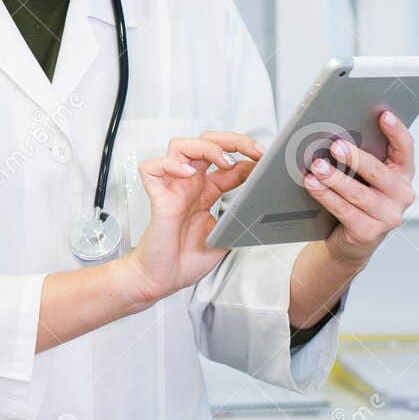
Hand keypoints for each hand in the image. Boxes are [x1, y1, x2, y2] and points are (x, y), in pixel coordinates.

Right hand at [120, 131, 261, 306]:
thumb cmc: (186, 261)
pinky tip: (189, 174)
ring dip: (205, 147)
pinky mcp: (157, 197)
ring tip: (224, 161)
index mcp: (206, 192)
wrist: (163, 280)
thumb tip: (260, 202)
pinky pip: (152, 168)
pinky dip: (170, 164)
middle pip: (205, 142)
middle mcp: (189, 185)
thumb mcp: (225, 234)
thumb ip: (237, 215)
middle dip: (232, 140)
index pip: (226, 160)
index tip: (266, 159)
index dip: (246, 155)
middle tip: (253, 150)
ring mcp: (172, 188)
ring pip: (179, 146)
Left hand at [304, 110, 415, 267]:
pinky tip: (313, 184)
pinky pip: (344, 210)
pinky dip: (326, 196)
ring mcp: (388, 216)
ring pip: (358, 193)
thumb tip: (335, 133)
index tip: (383, 115)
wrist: (351, 240)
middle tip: (335, 145)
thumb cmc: (356, 199)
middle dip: (355, 157)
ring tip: (317, 166)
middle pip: (378, 171)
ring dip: (335, 178)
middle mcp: (402, 194)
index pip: (405, 148)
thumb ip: (359, 156)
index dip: (396, 131)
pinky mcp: (369, 232)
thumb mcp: (363, 176)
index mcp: (402, 173)